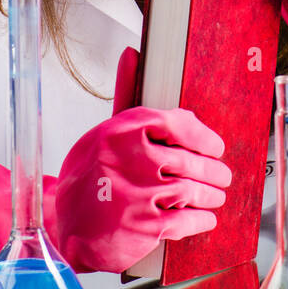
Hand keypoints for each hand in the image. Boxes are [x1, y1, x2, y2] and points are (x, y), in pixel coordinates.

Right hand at [55, 49, 231, 272]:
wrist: (66, 233)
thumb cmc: (87, 183)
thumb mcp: (100, 136)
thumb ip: (124, 97)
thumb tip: (132, 55)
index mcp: (118, 133)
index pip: (173, 123)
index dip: (201, 136)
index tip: (213, 146)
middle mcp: (128, 160)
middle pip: (189, 160)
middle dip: (212, 171)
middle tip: (221, 176)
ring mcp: (138, 194)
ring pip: (192, 189)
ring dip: (210, 195)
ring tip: (215, 196)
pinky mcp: (145, 226)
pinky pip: (187, 219)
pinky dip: (201, 219)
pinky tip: (205, 218)